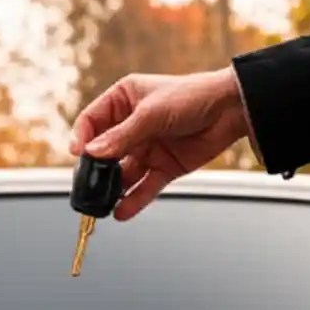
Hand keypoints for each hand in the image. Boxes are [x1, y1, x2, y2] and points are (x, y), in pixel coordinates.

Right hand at [69, 67, 248, 219]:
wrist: (231, 110)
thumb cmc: (192, 97)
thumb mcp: (152, 114)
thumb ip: (122, 136)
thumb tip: (93, 153)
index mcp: (123, 100)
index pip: (91, 121)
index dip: (82, 137)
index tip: (79, 154)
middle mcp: (131, 125)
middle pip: (104, 151)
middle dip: (96, 170)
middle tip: (88, 186)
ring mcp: (147, 148)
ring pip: (123, 173)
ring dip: (112, 189)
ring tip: (102, 204)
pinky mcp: (164, 167)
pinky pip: (144, 187)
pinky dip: (133, 200)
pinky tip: (121, 212)